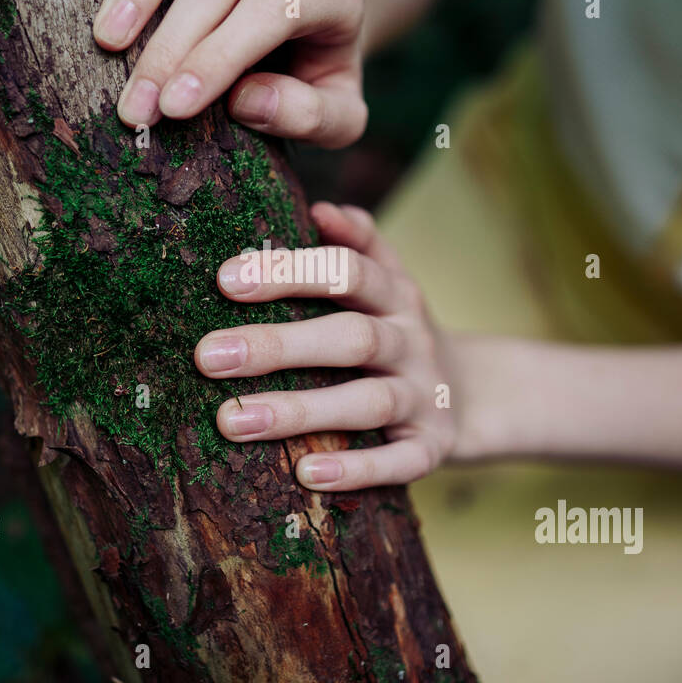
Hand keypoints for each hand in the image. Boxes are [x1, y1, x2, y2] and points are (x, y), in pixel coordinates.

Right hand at [93, 0, 366, 148]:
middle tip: (133, 105)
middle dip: (170, 45)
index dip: (217, 57)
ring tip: (108, 38)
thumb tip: (247, 98)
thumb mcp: (341, 119)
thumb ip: (310, 116)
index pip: (271, 14)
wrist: (328, 32)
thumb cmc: (323, 80)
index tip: (172, 107)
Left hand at [194, 202, 456, 490]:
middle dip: (278, 345)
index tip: (225, 279)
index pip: (347, 271)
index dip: (290, 272)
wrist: (475, 394)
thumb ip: (359, 242)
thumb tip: (320, 207)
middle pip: (351, 338)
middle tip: (206, 356)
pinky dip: (356, 470)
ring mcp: (425, 396)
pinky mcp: (433, 447)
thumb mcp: (389, 280)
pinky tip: (305, 475)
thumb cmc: (397, 332)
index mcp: (396, 294)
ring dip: (300, 411)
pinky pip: (398, 462)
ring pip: (367, 403)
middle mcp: (412, 342)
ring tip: (232, 421)